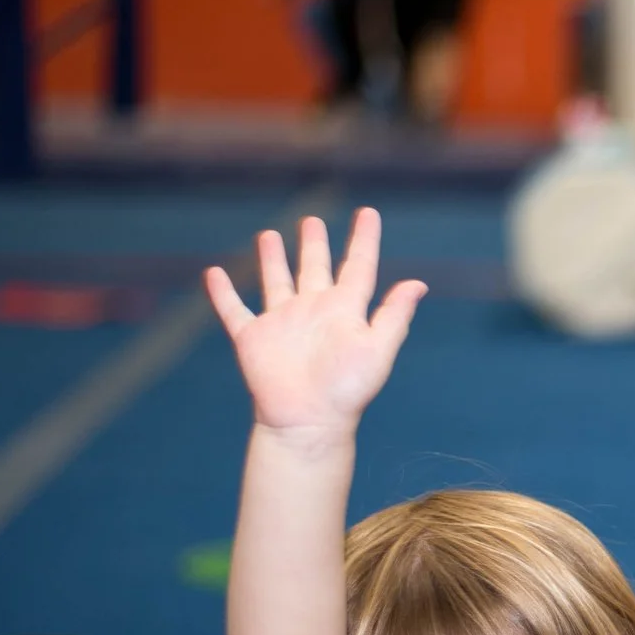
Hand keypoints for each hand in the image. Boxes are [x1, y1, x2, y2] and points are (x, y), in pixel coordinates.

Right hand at [205, 208, 425, 439]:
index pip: (358, 266)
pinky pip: (233, 309)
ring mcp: (281, 323)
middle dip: (313, 244)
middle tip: (312, 220)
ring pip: (276, 282)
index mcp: (345, 310)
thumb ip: (395, 315)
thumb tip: (420, 283)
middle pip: (314, 268)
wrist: (308, 421)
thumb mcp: (377, 348)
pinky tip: (214, 273)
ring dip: (272, 260)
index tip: (368, 213)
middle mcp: (313, 311)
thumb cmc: (347, 389)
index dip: (364, 239)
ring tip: (268, 235)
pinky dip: (222, 293)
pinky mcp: (252, 338)